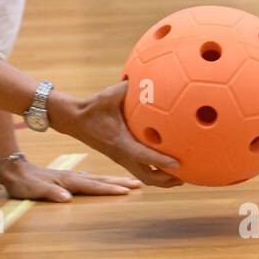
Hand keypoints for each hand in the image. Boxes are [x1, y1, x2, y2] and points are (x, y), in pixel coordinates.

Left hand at [0, 155, 140, 201]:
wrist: (13, 170)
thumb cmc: (22, 184)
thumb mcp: (33, 190)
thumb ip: (49, 193)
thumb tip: (66, 198)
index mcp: (67, 181)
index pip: (92, 186)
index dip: (109, 189)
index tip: (126, 190)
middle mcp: (72, 178)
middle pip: (100, 180)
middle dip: (120, 182)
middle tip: (139, 184)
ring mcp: (71, 177)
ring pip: (97, 179)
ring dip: (114, 181)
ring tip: (130, 182)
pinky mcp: (68, 179)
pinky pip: (90, 180)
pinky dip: (102, 181)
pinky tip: (107, 182)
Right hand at [52, 81, 183, 187]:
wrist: (73, 120)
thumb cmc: (91, 107)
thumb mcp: (107, 95)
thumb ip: (126, 88)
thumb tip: (144, 77)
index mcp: (120, 142)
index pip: (144, 156)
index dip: (162, 161)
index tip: (179, 164)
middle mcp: (121, 155)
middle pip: (147, 177)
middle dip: (167, 180)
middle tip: (186, 175)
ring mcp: (120, 159)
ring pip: (144, 178)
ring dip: (162, 180)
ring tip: (180, 176)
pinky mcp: (119, 157)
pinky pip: (140, 170)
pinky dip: (154, 171)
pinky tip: (165, 165)